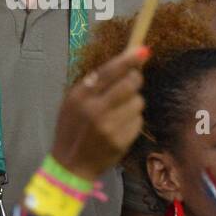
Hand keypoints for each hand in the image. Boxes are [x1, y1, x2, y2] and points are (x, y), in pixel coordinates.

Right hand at [52, 47, 147, 180]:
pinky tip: (120, 127)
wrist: (71, 164)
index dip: (128, 59)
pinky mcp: (121, 140)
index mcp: (80, 96)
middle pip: (129, 83)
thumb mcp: (72, 103)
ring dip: (134, 103)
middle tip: (133, 81)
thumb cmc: (73, 129)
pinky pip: (138, 120)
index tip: (144, 50)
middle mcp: (94, 109)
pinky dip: (133, 121)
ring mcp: (109, 126)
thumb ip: (93, 85)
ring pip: (138, 101)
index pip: (109, 71)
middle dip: (135, 79)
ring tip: (119, 112)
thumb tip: (122, 65)